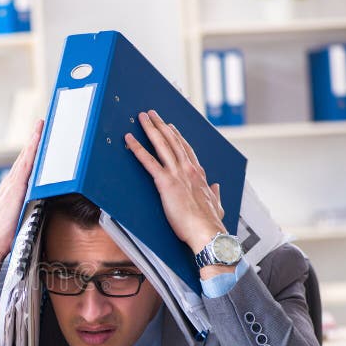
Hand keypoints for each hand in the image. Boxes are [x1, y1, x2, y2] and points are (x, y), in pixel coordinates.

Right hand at [0, 119, 43, 289]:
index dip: (31, 151)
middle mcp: (9, 185)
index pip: (24, 167)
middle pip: (24, 158)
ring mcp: (11, 186)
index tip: (39, 136)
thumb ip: (27, 208)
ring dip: (33, 142)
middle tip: (42, 123)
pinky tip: (36, 144)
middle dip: (33, 140)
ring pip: (24, 159)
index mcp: (12, 191)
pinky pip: (24, 167)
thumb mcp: (18, 218)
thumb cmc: (5, 237)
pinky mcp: (14, 190)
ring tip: (41, 127)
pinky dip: (30, 154)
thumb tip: (40, 206)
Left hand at [125, 110, 225, 254]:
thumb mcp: (217, 204)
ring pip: (162, 144)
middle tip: (152, 114)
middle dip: (161, 125)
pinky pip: (148, 161)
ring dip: (150, 128)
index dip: (177, 137)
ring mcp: (177, 173)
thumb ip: (215, 194)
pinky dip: (137, 149)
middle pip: (173, 141)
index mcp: (199, 175)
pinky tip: (129, 140)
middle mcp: (189, 169)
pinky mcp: (165, 182)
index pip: (186, 150)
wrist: (207, 231)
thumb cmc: (210, 223)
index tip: (171, 127)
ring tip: (142, 117)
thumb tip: (216, 186)